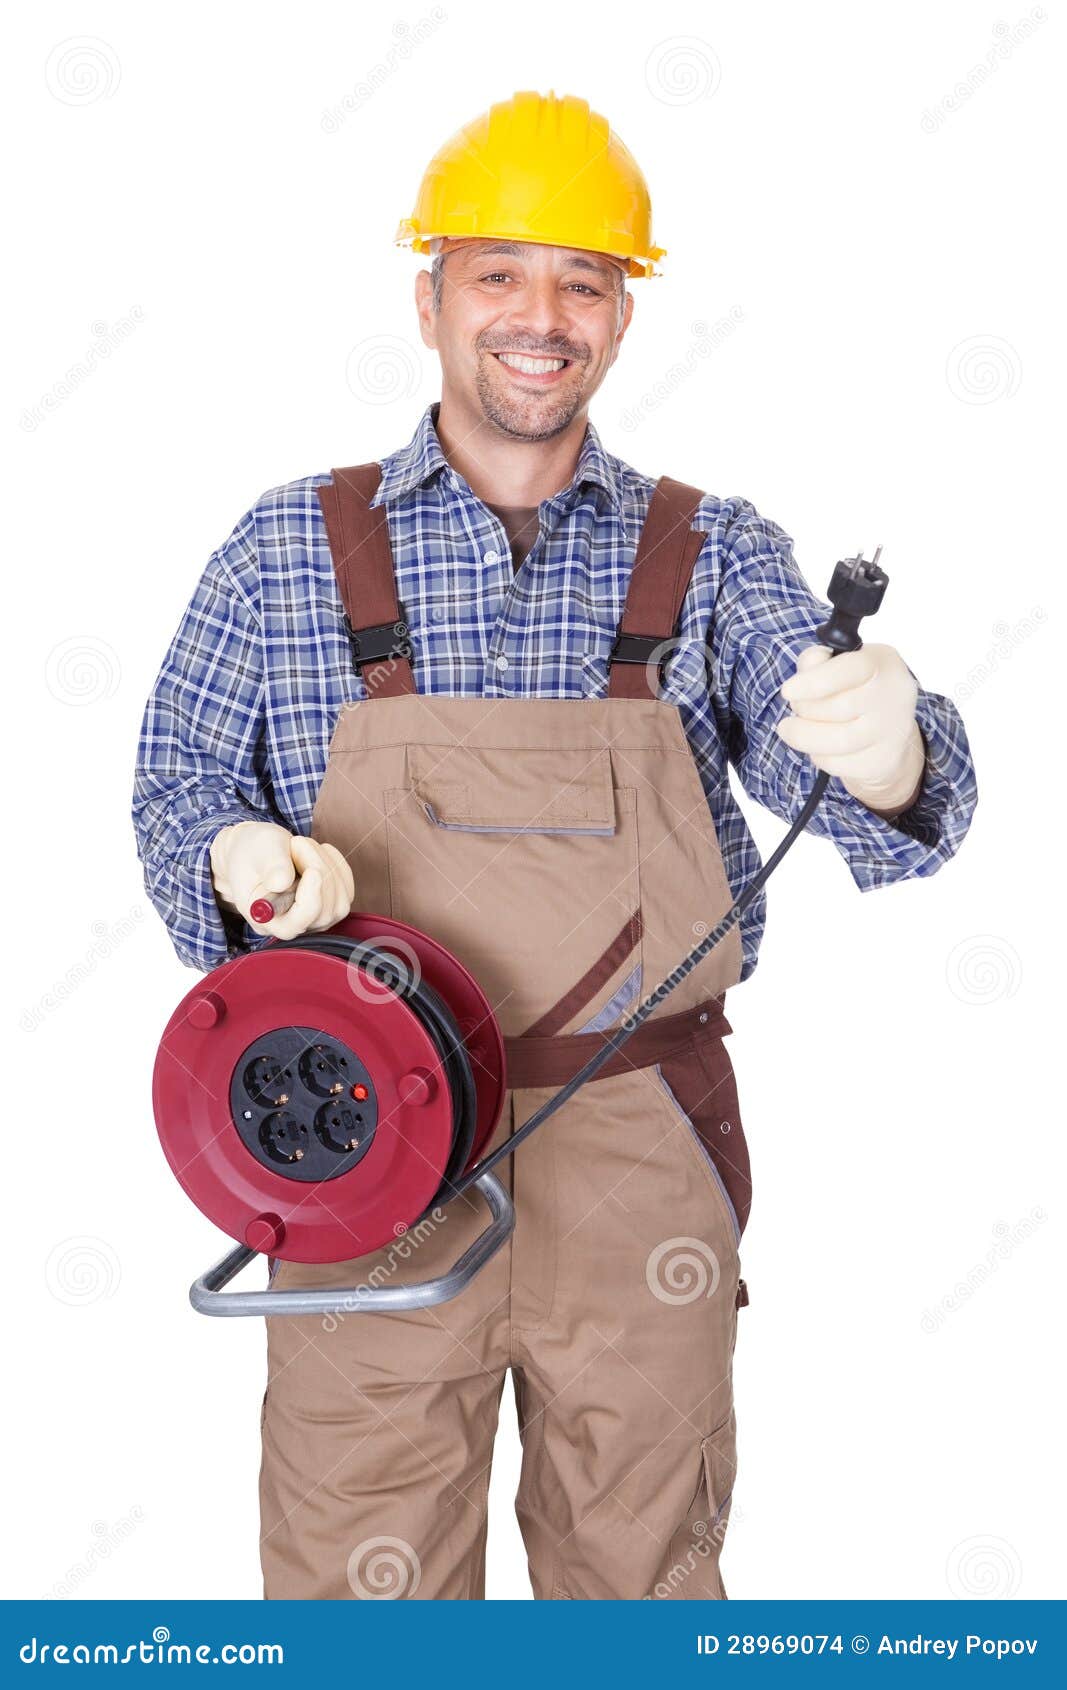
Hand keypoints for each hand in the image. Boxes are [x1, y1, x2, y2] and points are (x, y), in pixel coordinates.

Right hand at [209, 821, 354, 939]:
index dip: (310, 899)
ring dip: (327, 864)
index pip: (296, 924)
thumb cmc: (253, 852)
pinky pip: (346, 888)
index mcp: (265, 919)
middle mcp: (292, 926)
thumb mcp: (258, 851)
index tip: (312, 871)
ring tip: (302, 845)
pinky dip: (336, 864)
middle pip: (323, 911)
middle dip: (318, 870)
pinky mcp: (330, 905)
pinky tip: (318, 851)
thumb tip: (282, 883)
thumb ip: (271, 867)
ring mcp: (314, 919)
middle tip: (297, 842)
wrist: (258, 851)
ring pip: (340, 900)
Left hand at [775, 643, 925, 815]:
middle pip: (837, 708)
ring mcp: (893, 730)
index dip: (814, 681)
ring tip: (794, 729)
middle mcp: (894, 695)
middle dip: (804, 710)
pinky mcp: (884, 759)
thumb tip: (809, 666)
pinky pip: (839, 763)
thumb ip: (817, 660)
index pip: (849, 669)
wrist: (887, 730)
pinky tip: (821, 746)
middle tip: (796, 708)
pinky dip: (820, 756)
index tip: (787, 691)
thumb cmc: (854, 690)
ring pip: (837, 741)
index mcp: (882, 662)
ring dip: (805, 736)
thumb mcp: (837, 665)